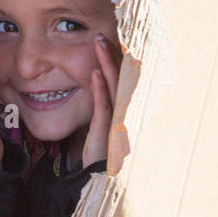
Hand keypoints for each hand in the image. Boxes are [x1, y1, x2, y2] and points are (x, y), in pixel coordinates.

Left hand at [79, 34, 120, 168]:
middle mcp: (123, 113)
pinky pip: (104, 106)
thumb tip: (95, 83)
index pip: (119, 80)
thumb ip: (100, 105)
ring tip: (98, 44)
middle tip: (101, 35)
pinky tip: (95, 74)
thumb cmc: (99, 154)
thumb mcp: (99, 126)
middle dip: (111, 55)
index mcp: (121, 111)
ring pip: (113, 86)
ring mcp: (116, 122)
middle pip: (119, 77)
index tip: (106, 42)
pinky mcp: (106, 132)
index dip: (114, 60)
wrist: (99, 180)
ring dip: (106, 63)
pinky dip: (100, 89)